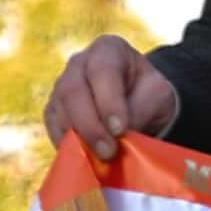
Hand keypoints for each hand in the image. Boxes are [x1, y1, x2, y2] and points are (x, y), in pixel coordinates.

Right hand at [45, 33, 177, 157]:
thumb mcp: (157, 96)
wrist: (139, 102)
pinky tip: (86, 159)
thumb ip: (140, 110)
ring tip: (100, 160)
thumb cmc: (149, 94)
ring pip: (60, 110)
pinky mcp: (54, 110)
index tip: (120, 130)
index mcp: (108, 50)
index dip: (109, 102)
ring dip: (79, 138)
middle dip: (91, 126)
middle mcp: (79, 63)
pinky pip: (54, 127)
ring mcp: (62, 85)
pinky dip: (68, 145)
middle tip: (109, 152)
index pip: (102, 71)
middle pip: (73, 91)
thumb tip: (118, 136)